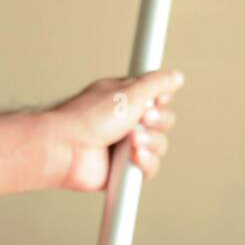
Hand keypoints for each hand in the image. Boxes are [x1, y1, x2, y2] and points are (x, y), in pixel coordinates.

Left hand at [42, 70, 183, 191]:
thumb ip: (157, 83)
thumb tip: (176, 76)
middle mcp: (127, 120)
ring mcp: (125, 145)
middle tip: (142, 118)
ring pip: (159, 145)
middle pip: (164, 122)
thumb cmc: (89, 117)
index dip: (161, 101)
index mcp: (126, 97)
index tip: (155, 101)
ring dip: (150, 142)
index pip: (158, 97)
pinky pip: (150, 167)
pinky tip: (133, 158)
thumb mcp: (130, 92)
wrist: (67, 148)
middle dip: (157, 122)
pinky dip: (146, 162)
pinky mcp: (125, 168)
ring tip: (131, 141)